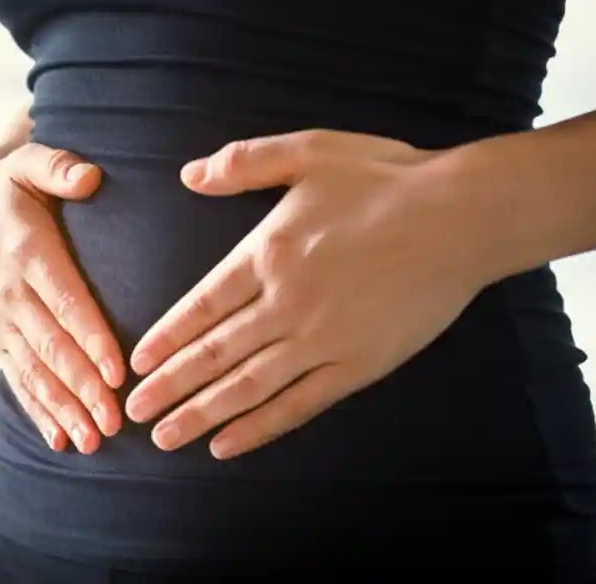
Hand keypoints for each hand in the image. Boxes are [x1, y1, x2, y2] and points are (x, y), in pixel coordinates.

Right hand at [0, 141, 125, 453]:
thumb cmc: (10, 181)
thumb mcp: (29, 160)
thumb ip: (57, 166)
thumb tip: (89, 177)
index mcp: (24, 249)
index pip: (62, 299)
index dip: (88, 336)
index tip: (116, 370)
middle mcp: (10, 292)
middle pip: (50, 346)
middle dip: (81, 388)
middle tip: (113, 423)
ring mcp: (2, 319)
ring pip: (34, 370)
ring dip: (62, 409)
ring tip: (91, 442)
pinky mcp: (1, 335)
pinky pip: (18, 376)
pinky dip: (38, 409)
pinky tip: (60, 439)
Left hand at [123, 129, 492, 458]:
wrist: (461, 214)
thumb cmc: (386, 177)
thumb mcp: (308, 151)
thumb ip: (243, 163)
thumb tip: (189, 174)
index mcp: (268, 253)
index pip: (201, 306)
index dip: (165, 337)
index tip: (136, 363)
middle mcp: (287, 303)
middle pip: (214, 353)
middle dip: (170, 386)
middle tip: (133, 412)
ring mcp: (323, 339)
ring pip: (248, 386)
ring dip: (201, 414)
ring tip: (165, 437)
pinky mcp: (359, 365)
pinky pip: (299, 405)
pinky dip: (259, 428)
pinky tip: (228, 445)